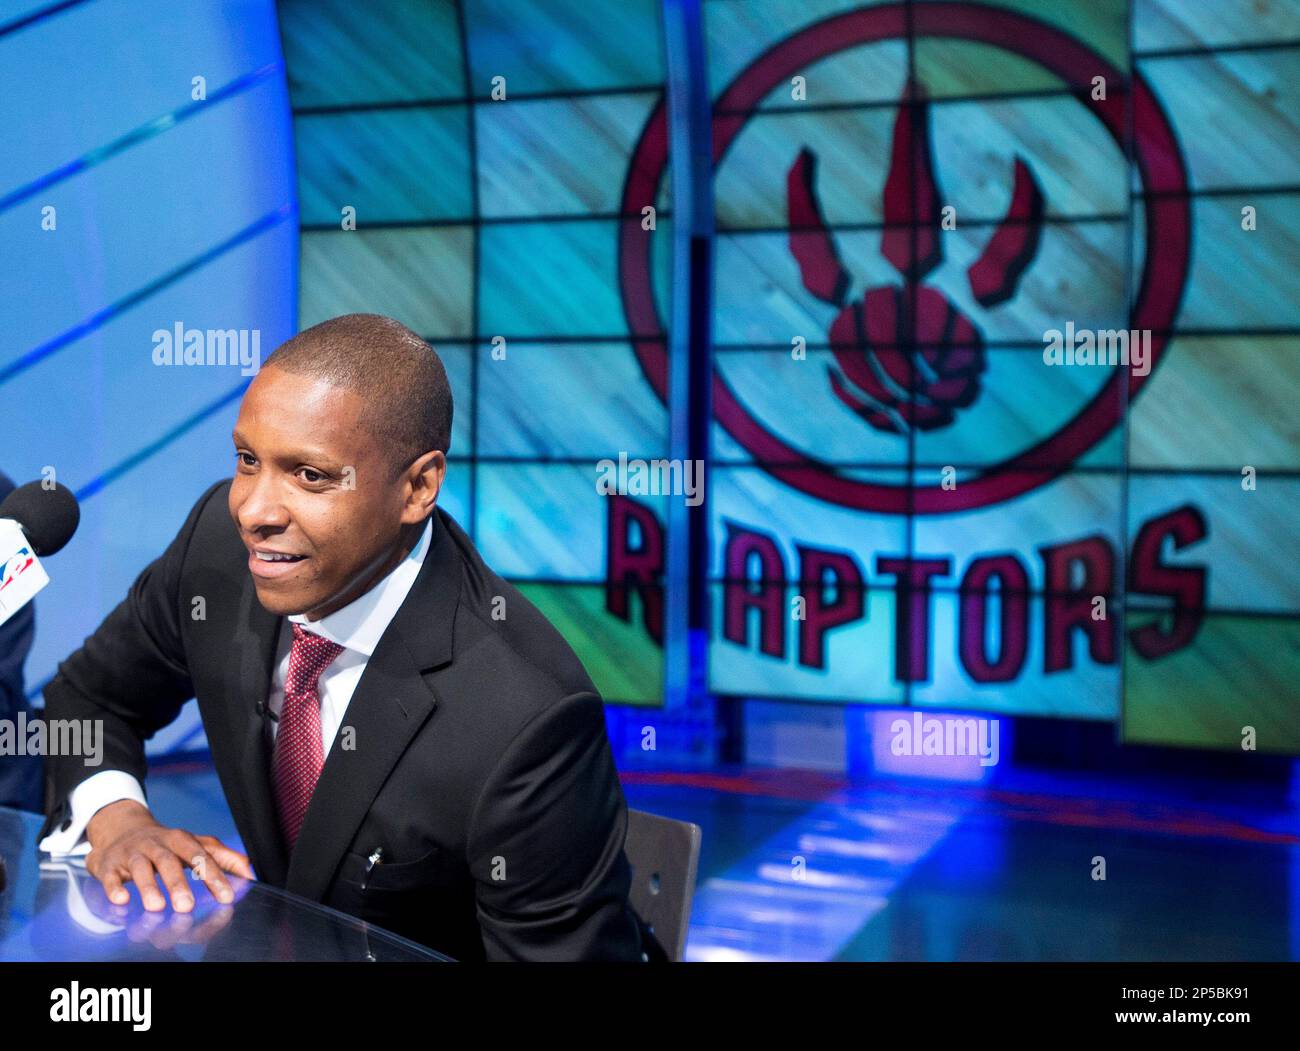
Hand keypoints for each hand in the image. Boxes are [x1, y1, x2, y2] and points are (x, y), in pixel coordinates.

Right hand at [85, 799, 254, 911]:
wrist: (121, 829)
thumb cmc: (166, 844)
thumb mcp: (194, 845)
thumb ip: (222, 856)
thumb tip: (250, 872)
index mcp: (181, 840)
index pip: (200, 856)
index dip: (213, 875)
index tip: (226, 896)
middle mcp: (157, 844)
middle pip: (169, 861)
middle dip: (178, 883)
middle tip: (187, 906)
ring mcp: (132, 853)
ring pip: (141, 868)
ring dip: (148, 886)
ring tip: (156, 907)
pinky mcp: (110, 864)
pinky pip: (110, 875)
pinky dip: (114, 887)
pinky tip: (121, 900)